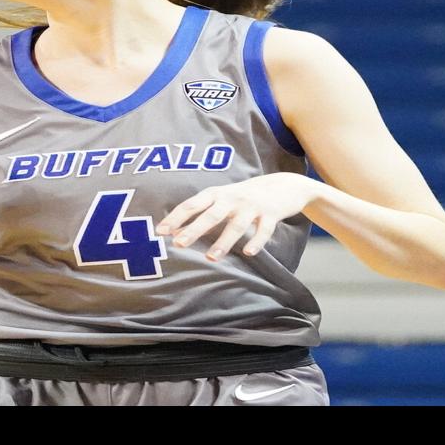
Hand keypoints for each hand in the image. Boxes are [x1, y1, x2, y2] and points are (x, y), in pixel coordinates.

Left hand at [156, 173, 318, 260]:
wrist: (284, 185)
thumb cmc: (244, 197)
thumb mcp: (222, 200)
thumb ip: (200, 215)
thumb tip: (173, 233)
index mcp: (217, 194)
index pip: (192, 205)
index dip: (176, 218)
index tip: (160, 232)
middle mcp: (233, 198)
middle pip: (211, 216)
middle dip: (194, 230)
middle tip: (179, 244)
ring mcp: (252, 206)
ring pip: (236, 226)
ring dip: (223, 242)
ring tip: (211, 259)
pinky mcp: (271, 214)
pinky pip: (264, 230)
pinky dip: (256, 242)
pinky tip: (249, 253)